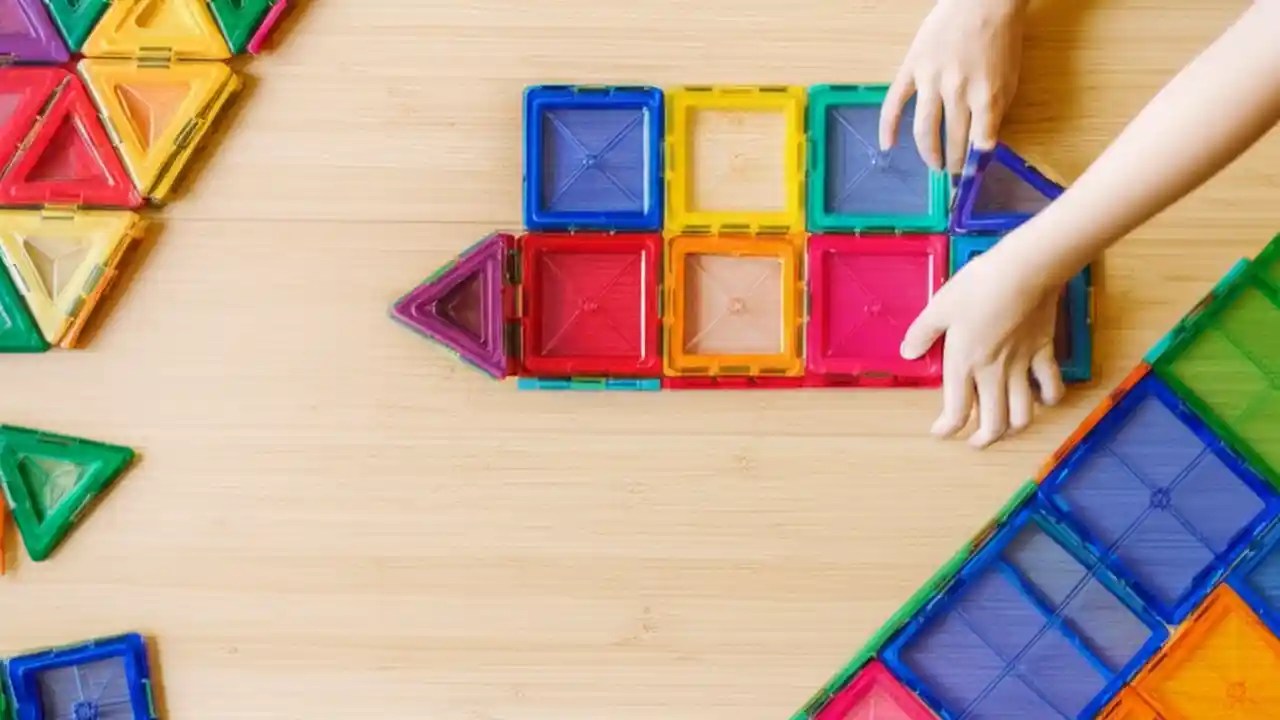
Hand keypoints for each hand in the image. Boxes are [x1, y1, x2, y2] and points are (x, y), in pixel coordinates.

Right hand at [880, 0, 1027, 172]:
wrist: (982, 1)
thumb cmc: (1000, 37)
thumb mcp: (1010, 77)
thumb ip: (997, 110)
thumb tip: (984, 141)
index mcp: (987, 96)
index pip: (979, 143)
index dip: (974, 164)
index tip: (970, 177)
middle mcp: (958, 93)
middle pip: (953, 140)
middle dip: (953, 162)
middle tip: (952, 174)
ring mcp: (932, 82)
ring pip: (925, 129)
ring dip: (928, 153)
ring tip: (933, 166)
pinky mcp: (912, 69)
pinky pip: (895, 103)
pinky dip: (888, 127)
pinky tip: (887, 146)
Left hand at [900, 241, 1065, 447]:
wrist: (1025, 270)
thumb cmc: (977, 286)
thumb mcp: (938, 307)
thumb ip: (921, 333)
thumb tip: (908, 353)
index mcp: (963, 364)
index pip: (956, 412)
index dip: (947, 430)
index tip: (941, 433)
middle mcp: (993, 373)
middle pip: (993, 423)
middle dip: (983, 440)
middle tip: (975, 442)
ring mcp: (1022, 366)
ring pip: (1023, 414)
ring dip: (1014, 429)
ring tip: (1004, 430)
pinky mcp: (1044, 353)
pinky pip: (1052, 387)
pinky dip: (1049, 400)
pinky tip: (1042, 400)